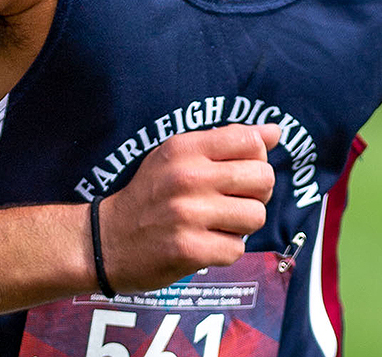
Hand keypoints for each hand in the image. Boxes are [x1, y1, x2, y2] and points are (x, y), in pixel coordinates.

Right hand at [93, 124, 279, 292]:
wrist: (106, 241)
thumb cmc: (150, 195)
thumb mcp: (178, 155)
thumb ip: (226, 141)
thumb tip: (275, 132)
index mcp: (185, 148)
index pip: (251, 141)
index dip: (256, 159)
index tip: (239, 172)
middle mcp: (187, 177)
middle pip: (263, 178)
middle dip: (256, 194)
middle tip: (234, 202)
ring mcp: (188, 214)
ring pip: (255, 216)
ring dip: (242, 225)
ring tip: (219, 224)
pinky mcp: (188, 249)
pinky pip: (236, 248)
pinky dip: (225, 250)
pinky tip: (205, 244)